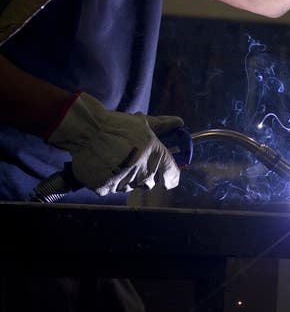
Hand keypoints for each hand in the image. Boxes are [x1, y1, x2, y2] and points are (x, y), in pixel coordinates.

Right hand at [47, 92, 182, 195]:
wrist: (87, 131)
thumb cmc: (116, 125)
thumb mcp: (141, 122)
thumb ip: (162, 125)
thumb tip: (179, 122)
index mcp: (155, 154)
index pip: (172, 174)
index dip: (171, 177)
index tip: (168, 178)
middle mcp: (142, 170)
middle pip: (149, 183)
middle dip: (144, 175)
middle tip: (133, 161)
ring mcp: (124, 180)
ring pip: (130, 186)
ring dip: (125, 177)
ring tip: (115, 161)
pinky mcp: (106, 188)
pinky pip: (111, 189)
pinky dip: (108, 180)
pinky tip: (104, 166)